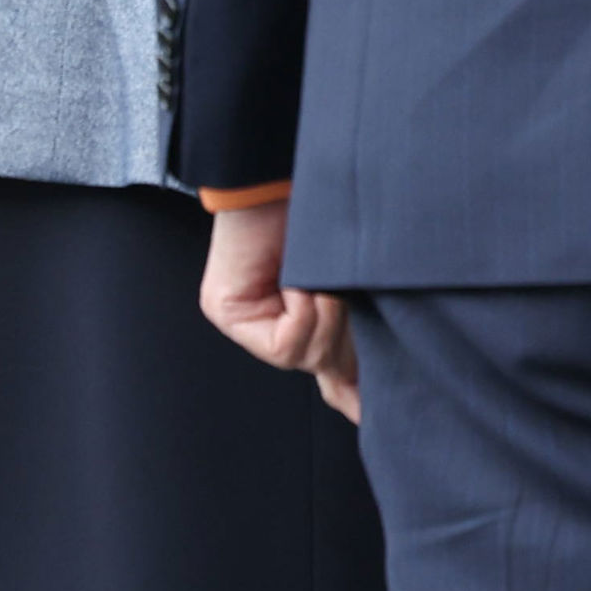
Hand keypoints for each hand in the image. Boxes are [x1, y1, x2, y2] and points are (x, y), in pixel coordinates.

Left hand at [201, 198, 359, 423]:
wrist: (281, 178)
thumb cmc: (318, 217)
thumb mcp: (342, 284)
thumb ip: (349, 332)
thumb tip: (363, 402)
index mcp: (292, 314)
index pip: (318, 367)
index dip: (348, 391)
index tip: (365, 412)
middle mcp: (261, 320)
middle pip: (313, 365)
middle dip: (335, 339)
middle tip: (335, 307)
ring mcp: (239, 317)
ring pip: (300, 357)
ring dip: (324, 320)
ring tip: (320, 283)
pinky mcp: (225, 309)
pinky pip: (285, 343)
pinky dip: (307, 312)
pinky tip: (301, 284)